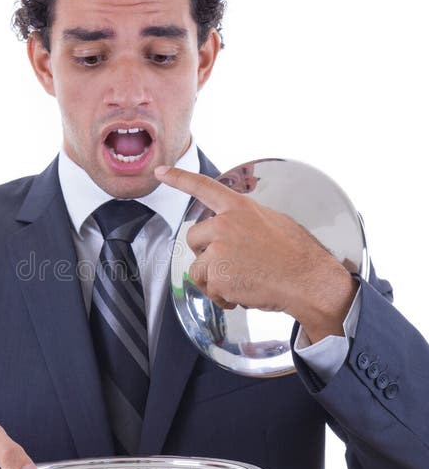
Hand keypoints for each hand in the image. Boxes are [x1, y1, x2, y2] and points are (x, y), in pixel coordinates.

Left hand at [155, 165, 356, 342]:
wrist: (308, 280)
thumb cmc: (296, 253)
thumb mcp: (271, 221)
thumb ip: (243, 220)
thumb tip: (230, 229)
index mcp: (238, 207)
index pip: (202, 186)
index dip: (178, 178)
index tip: (160, 172)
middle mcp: (224, 225)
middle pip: (193, 238)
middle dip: (206, 253)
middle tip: (233, 263)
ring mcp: (218, 251)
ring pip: (197, 268)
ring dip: (213, 278)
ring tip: (243, 279)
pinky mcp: (217, 276)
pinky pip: (208, 289)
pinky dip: (223, 296)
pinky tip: (245, 291)